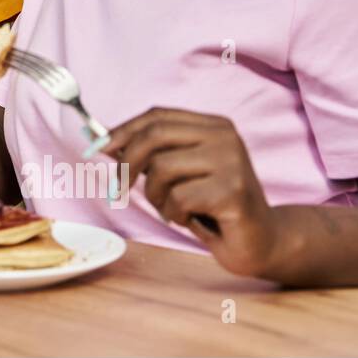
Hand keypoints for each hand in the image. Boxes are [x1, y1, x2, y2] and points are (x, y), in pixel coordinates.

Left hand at [102, 107, 284, 276]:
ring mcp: (231, 161)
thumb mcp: (180, 173)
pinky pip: (177, 198)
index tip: (97, 148)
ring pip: (162, 168)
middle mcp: (224, 136)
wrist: (260, 241)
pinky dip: (173, 213)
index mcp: (212, 125)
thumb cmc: (212, 206)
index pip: (156, 116)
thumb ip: (150, 155)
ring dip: (155, 196)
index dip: (122, 130)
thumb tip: (103, 141)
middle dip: (127, 163)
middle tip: (119, 189)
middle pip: (154, 135)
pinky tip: (190, 218)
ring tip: (172, 208)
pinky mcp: (232, 190)